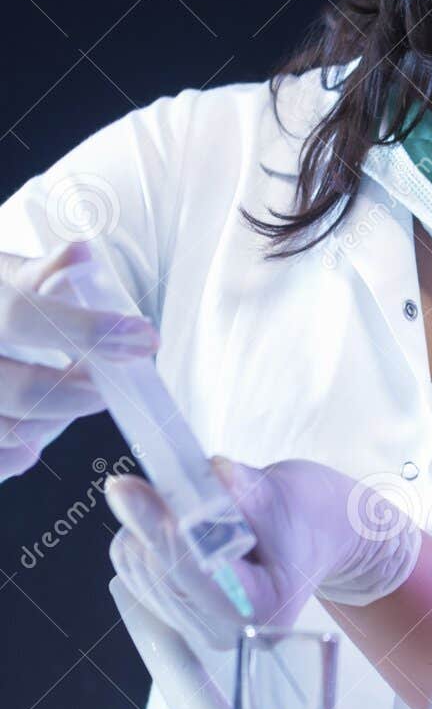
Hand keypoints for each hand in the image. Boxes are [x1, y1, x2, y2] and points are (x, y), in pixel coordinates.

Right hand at [0, 239, 158, 479]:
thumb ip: (39, 273)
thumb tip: (81, 253)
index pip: (19, 317)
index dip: (85, 330)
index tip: (141, 337)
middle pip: (17, 390)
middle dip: (75, 394)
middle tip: (105, 387)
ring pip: (8, 433)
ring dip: (50, 424)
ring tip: (66, 401)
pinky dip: (19, 455)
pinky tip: (33, 434)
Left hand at [105, 456, 421, 651]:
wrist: (315, 536)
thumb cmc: (308, 517)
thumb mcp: (286, 495)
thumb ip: (247, 490)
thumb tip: (214, 473)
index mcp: (260, 611)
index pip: (193, 571)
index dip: (158, 527)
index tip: (127, 489)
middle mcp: (225, 632)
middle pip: (158, 572)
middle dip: (155, 519)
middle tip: (176, 482)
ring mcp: (197, 628)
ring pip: (138, 570)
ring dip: (150, 526)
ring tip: (194, 507)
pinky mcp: (175, 614)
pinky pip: (134, 571)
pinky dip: (145, 536)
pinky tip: (179, 524)